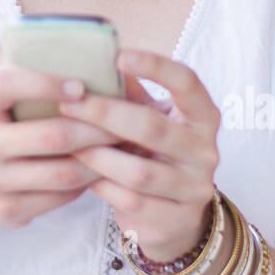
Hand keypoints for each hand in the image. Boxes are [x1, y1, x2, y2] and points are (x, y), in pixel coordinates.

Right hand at [0, 41, 122, 228]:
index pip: (7, 83)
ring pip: (63, 172)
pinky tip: (103, 167)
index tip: (82, 84)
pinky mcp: (8, 211)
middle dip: (97, 126)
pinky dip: (88, 181)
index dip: (47, 82)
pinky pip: (61, 196)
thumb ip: (8, 57)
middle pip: (52, 135)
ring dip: (101, 156)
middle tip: (126, 117)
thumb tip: (31, 26)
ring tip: (123, 142)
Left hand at [58, 48, 220, 263]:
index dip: (155, 66)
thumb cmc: (154, 152)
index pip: (187, 82)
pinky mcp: (176, 219)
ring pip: (139, 172)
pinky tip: (83, 174)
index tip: (119, 55)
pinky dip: (102, 186)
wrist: (175, 215)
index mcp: (203, 116)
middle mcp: (206, 151)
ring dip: (98, 156)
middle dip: (105, 114)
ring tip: (70, 144)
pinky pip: (131, 201)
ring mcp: (194, 188)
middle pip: (152, 127)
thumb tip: (93, 55)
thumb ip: (130, 92)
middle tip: (68, 104)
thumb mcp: (150, 118)